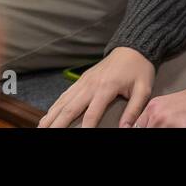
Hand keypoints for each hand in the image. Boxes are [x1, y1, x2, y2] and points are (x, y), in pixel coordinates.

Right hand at [38, 46, 155, 127]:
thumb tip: (126, 128)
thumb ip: (134, 110)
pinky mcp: (82, 79)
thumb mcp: (143, 89)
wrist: (132, 47)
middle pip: (70, 108)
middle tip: (46, 133)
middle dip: (58, 123)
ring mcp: (84, 81)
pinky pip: (65, 94)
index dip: (84, 128)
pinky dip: (55, 105)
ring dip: (51, 115)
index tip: (79, 137)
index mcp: (106, 88)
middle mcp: (90, 85)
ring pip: (63, 101)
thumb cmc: (139, 69)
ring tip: (41, 128)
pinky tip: (48, 115)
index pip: (91, 113)